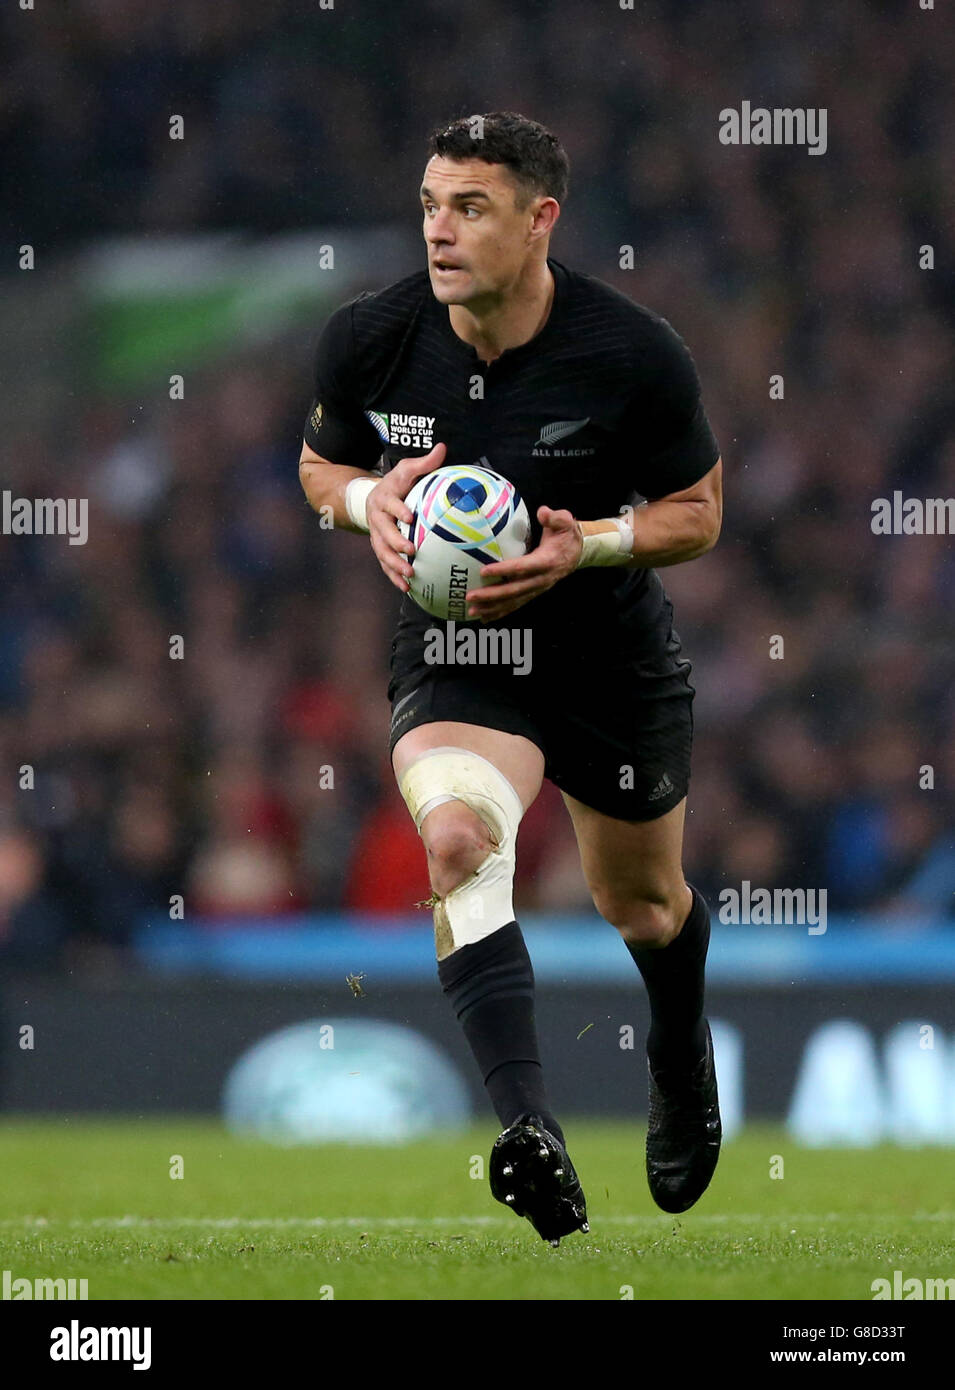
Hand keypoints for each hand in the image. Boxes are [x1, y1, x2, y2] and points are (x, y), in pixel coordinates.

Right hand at [366, 442, 446, 593]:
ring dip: (394, 565)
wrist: (373, 498)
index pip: (391, 504)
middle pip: (384, 533)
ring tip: (409, 575)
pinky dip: (393, 577)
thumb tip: (443, 447)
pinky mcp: (380, 549)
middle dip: (396, 543)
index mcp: (385, 499)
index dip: (398, 510)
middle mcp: (378, 519)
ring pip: (382, 553)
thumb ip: (424, 463)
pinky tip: (407, 588)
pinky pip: (385, 565)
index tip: (410, 517)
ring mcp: (377, 536)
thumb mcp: (407, 470)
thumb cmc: (397, 484)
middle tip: (411, 551)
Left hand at [465, 505, 582, 620]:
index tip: (484, 571)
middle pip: (514, 591)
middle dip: (491, 596)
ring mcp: (537, 589)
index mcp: (546, 562)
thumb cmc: (567, 535)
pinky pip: (516, 605)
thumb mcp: (565, 522)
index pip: (522, 568)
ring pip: (513, 602)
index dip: (503, 571)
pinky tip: (484, 617)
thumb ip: (555, 517)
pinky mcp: (533, 593)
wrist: (579, 553)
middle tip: (471, 596)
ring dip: (492, 608)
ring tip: (472, 611)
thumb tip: (543, 512)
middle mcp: (541, 580)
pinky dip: (500, 612)